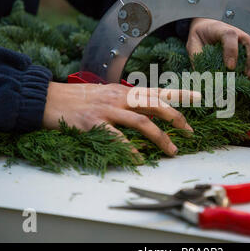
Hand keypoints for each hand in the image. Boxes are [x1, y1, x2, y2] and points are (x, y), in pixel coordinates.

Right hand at [43, 82, 200, 158]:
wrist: (50, 99)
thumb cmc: (79, 98)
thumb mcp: (106, 93)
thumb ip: (126, 100)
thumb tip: (146, 108)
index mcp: (125, 91)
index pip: (158, 90)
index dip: (180, 93)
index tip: (199, 96)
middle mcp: (120, 98)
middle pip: (156, 106)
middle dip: (177, 119)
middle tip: (190, 132)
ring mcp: (109, 110)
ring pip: (142, 123)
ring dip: (160, 138)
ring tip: (171, 151)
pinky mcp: (95, 124)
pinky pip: (119, 139)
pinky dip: (131, 150)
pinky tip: (139, 159)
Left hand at [186, 18, 249, 81]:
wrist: (208, 26)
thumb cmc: (202, 35)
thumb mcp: (194, 43)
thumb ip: (196, 57)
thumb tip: (199, 77)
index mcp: (222, 29)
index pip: (230, 36)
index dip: (231, 51)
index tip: (230, 67)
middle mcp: (239, 33)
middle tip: (248, 76)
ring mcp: (248, 40)